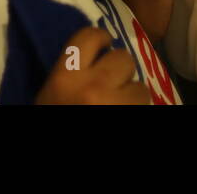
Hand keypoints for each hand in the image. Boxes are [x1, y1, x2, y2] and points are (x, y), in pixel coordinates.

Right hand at [35, 27, 151, 104]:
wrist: (61, 159)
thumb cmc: (53, 115)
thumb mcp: (49, 93)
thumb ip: (66, 71)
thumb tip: (89, 53)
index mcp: (64, 77)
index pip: (88, 36)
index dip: (100, 38)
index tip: (103, 44)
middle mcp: (92, 85)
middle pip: (122, 57)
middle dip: (120, 69)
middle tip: (114, 81)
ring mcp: (115, 102)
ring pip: (140, 86)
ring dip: (132, 93)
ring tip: (122, 100)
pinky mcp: (132, 113)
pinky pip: (146, 102)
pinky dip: (139, 106)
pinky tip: (128, 109)